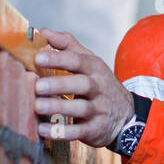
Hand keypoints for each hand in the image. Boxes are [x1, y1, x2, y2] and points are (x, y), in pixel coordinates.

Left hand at [33, 29, 133, 146]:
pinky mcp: (95, 129)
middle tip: (38, 86)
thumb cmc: (99, 85)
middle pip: (81, 84)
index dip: (58, 58)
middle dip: (59, 84)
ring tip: (38, 107)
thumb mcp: (89, 62)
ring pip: (80, 108)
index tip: (37, 58)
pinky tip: (43, 130)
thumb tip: (43, 31)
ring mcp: (98, 110)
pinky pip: (78, 131)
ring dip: (59, 107)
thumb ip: (67, 46)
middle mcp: (99, 88)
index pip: (77, 60)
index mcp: (94, 68)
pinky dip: (61, 132)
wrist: (126, 115)